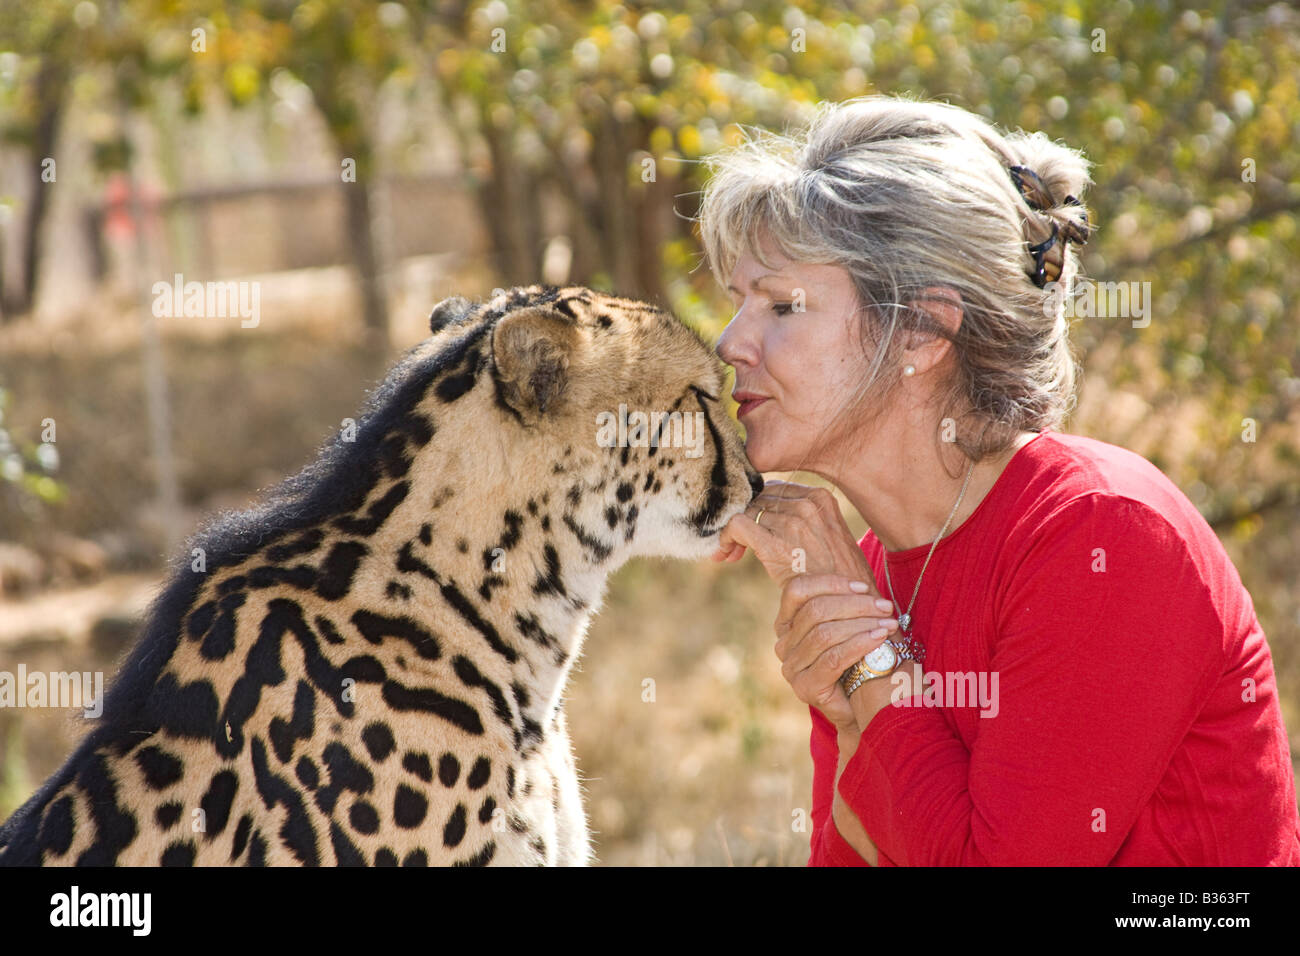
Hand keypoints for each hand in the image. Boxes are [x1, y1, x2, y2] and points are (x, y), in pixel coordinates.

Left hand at [712, 480, 882, 591]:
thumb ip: (804, 520)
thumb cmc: (842, 577)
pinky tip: (726, 554)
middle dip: (745, 520)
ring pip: (745, 513)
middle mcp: (806, 503)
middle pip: (757, 501)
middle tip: (738, 548)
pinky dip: (725, 537)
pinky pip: (736, 526)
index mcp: (821, 497)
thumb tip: (771, 517)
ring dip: (733, 534)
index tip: (756, 532)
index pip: (774, 490)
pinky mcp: (775, 544)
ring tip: (733, 554)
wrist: (853, 606)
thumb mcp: (829, 536)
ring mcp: (791, 522)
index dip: (760, 508)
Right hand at [772, 573, 898, 734]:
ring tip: (889, 623)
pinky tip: (879, 639)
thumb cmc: (860, 659)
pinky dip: (859, 644)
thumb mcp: (850, 624)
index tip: (864, 586)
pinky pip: (832, 658)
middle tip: (885, 606)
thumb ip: (847, 602)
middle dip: (855, 605)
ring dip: (862, 624)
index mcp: (787, 623)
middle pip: (814, 611)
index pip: (797, 590)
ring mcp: (791, 668)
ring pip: (825, 634)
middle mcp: (783, 644)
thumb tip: (863, 580)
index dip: (830, 583)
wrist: (865, 706)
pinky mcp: (804, 687)